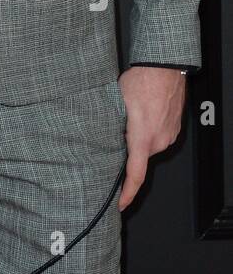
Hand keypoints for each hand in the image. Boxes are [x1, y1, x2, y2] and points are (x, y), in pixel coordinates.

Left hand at [117, 68, 187, 211]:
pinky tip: (142, 115)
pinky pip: (157, 137)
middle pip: (138, 157)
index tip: (120, 205)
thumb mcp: (116, 103)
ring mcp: (168, 136)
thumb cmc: (141, 82)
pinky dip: (148, 131)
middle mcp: (158, 141)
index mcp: (142, 138)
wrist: (164, 68)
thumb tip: (100, 138)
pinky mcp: (174, 129)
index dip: (127, 193)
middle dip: (127, 150)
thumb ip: (111, 126)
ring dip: (137, 138)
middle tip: (116, 135)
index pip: (136, 175)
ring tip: (130, 118)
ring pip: (147, 146)